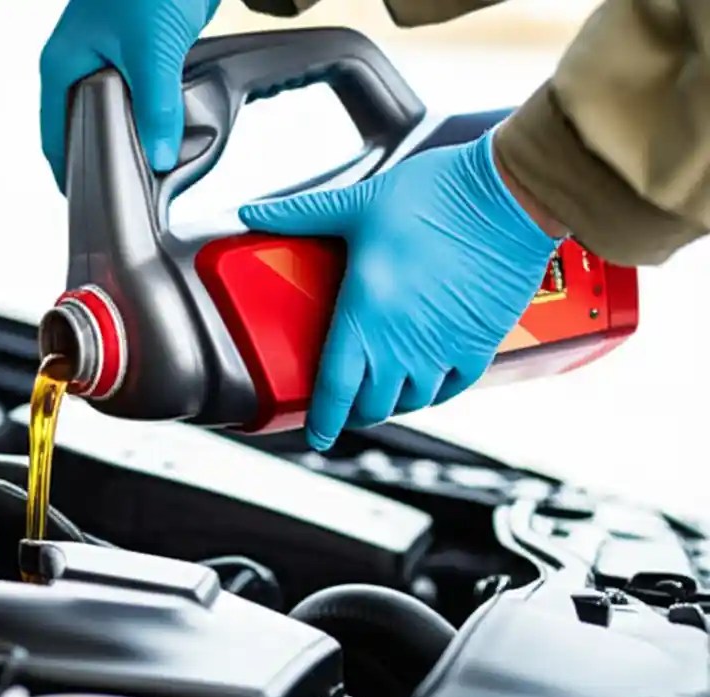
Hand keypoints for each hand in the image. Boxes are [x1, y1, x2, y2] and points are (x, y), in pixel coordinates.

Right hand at [39, 0, 219, 189]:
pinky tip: (170, 134)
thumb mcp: (151, 51)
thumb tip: (156, 155)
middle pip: (86, 129)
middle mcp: (80, 66)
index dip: (69, 172)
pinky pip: (142, 99)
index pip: (54, 135)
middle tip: (129, 194)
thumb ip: (155, 106)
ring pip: (118, 116)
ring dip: (134, 138)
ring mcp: (111, 61)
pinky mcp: (141, 56)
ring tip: (150, 170)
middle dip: (107, 159)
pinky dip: (154, 117)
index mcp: (63, 65)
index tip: (88, 203)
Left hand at [239, 132, 559, 450]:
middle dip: (353, 410)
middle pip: (372, 405)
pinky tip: (426, 380)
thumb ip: (301, 215)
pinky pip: (452, 388)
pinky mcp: (480, 344)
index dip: (322, 420)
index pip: (335, 389)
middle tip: (345, 402)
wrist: (511, 194)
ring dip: (393, 402)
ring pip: (411, 402)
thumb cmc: (436, 196)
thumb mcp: (358, 204)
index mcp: (365, 315)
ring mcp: (444, 349)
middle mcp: (403, 343)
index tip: (316, 435)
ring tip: (383, 389)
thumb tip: (252, 213)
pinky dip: (434, 392)